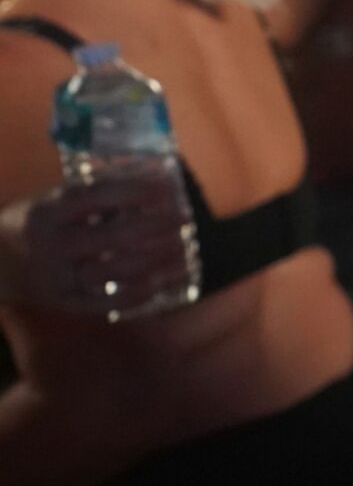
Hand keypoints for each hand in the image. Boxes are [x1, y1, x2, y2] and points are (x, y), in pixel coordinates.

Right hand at [3, 174, 194, 317]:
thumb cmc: (36, 225)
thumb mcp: (52, 201)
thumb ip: (93, 194)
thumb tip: (152, 182)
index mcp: (49, 211)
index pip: (98, 196)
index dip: (137, 191)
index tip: (167, 189)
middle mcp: (52, 244)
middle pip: (112, 236)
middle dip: (154, 227)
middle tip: (183, 219)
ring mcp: (58, 277)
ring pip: (114, 271)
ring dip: (155, 261)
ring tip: (183, 250)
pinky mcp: (64, 302)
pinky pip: (106, 303)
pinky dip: (137, 294)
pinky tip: (161, 283)